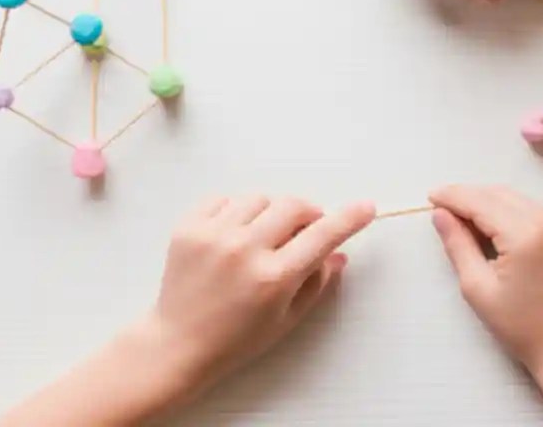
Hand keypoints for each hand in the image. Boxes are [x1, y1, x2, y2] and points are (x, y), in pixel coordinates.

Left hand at [0, 196, 374, 426]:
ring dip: (270, 213)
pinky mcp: (188, 227)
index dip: (349, 219)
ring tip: (263, 237)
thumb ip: (317, 282)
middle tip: (306, 230)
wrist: (178, 343)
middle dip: (307, 214)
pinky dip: (235, 211)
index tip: (365, 208)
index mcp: (273, 277)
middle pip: (293, 206)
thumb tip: (337, 253)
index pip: (323, 235)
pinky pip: (224, 199)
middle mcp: (244, 250)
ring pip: (259, 198)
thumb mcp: (287, 318)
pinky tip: (234, 233)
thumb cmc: (236, 339)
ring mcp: (213, 235)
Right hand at [429, 186, 542, 426]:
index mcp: (526, 234)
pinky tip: (497, 227)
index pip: (481, 202)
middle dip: (470, 196)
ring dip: (491, 202)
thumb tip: (440, 214)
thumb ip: (458, 245)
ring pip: (519, 200)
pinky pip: (537, 211)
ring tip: (466, 218)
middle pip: (500, 194)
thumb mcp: (479, 288)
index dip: (453, 196)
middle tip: (444, 207)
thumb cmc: (522, 327)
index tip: (431, 197)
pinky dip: (513, 212)